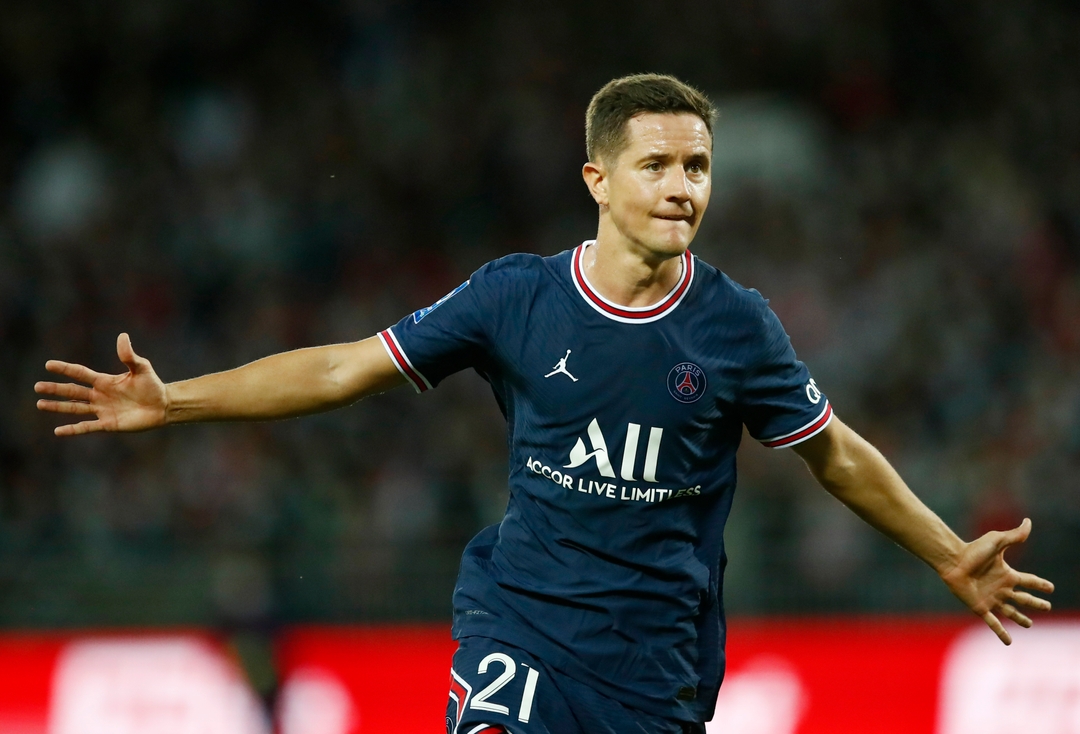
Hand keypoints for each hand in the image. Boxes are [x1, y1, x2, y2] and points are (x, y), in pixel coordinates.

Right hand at [35, 333, 168, 434]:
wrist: (163, 406)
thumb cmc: (153, 386)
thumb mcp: (141, 368)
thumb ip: (129, 356)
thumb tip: (122, 336)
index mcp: (105, 381)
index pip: (80, 374)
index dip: (65, 369)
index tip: (49, 365)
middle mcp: (100, 395)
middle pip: (73, 391)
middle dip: (55, 389)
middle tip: (37, 386)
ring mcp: (102, 410)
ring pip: (75, 408)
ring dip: (58, 407)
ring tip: (40, 403)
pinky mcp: (108, 424)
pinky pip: (87, 427)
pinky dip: (73, 429)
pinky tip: (58, 431)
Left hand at [939, 518, 1053, 644]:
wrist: (953, 561)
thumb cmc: (973, 550)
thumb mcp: (997, 541)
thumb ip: (1014, 535)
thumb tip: (1028, 522)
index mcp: (1007, 574)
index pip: (1029, 581)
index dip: (1040, 585)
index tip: (1051, 588)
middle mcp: (1001, 588)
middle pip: (1023, 598)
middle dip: (1035, 603)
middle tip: (1047, 607)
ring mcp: (991, 599)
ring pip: (1010, 612)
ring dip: (1020, 619)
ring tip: (1028, 625)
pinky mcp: (980, 608)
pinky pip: (993, 623)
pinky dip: (1001, 633)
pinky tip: (1009, 642)